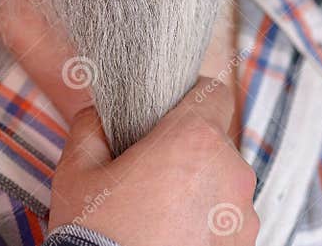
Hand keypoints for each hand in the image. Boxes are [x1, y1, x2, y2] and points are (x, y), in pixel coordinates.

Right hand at [48, 77, 259, 245]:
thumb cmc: (95, 234)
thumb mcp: (77, 172)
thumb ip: (90, 128)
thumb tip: (97, 114)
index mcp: (193, 139)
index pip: (215, 92)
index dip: (194, 96)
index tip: (175, 110)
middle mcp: (230, 171)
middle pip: (217, 141)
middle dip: (190, 150)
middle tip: (154, 172)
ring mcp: (242, 214)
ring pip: (225, 181)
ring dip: (203, 187)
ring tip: (163, 212)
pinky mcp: (244, 245)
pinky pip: (230, 218)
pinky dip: (209, 221)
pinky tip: (175, 236)